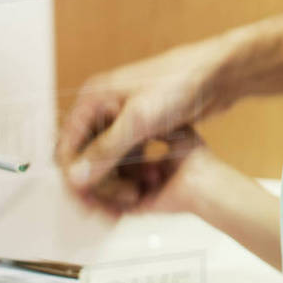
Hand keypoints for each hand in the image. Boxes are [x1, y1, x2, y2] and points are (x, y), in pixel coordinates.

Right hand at [57, 37, 231, 197]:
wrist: (215, 75)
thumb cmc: (178, 83)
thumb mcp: (139, 120)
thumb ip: (106, 149)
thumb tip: (76, 176)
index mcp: (94, 99)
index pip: (67, 145)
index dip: (75, 176)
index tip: (88, 201)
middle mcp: (103, 108)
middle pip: (85, 157)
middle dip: (97, 183)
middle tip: (111, 207)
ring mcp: (122, 118)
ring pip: (107, 160)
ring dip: (116, 182)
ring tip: (134, 197)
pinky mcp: (141, 128)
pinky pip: (126, 159)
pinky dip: (131, 174)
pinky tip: (147, 186)